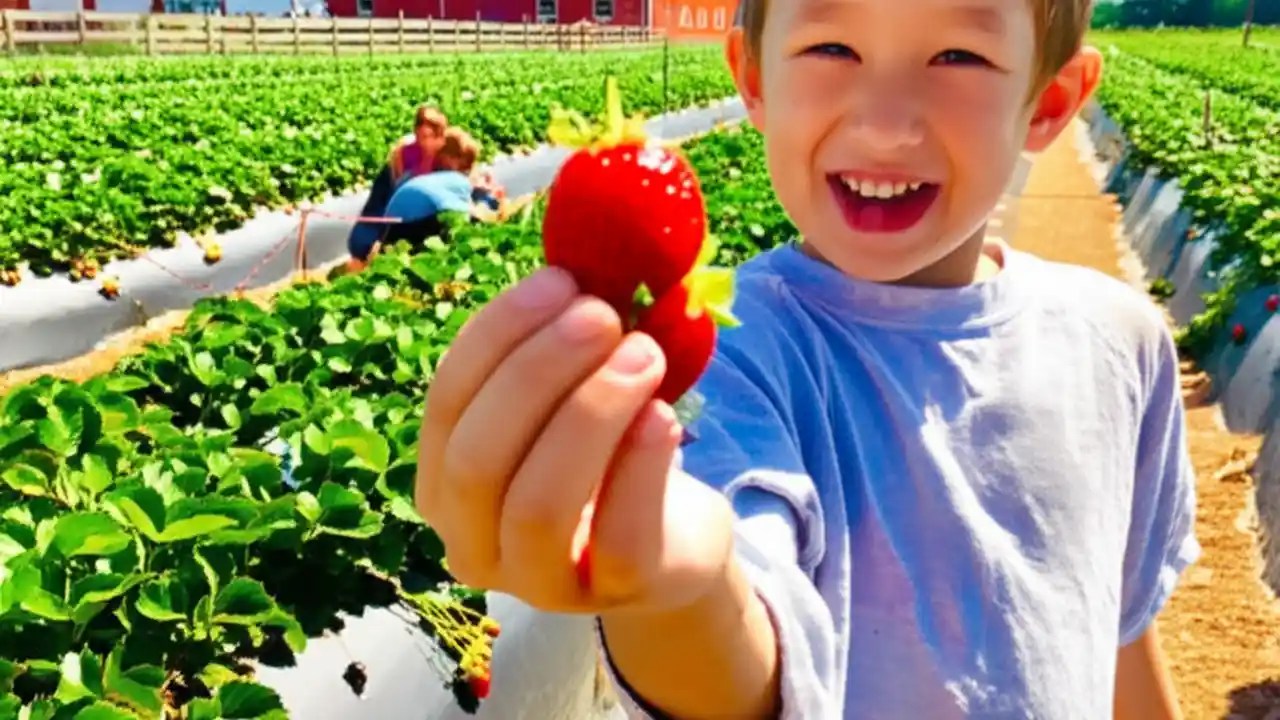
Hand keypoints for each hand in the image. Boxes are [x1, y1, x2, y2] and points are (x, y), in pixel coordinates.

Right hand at [416, 267, 736, 616]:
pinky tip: (665, 416)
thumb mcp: (562, 407)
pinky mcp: (614, 591)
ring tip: (644, 353)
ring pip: (538, 501)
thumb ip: (551, 353)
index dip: (497, 334)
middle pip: (480, 454)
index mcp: (442, 484)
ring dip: (592, 411)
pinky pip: (618, 534)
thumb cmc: (600, 461)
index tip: (558, 280)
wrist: (666, 547)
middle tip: (602, 314)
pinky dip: (640, 464)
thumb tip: (576, 264)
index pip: (447, 402)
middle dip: (540, 371)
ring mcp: (537, 580)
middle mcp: (471, 541)